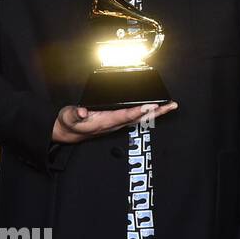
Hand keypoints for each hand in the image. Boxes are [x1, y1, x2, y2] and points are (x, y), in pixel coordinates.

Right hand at [52, 101, 177, 143]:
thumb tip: (82, 111)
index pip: (125, 116)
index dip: (138, 111)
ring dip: (157, 113)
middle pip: (140, 118)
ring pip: (141, 118)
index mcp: (105, 122)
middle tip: (171, 105)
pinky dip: (148, 112)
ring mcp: (118, 124)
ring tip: (170, 105)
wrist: (69, 133)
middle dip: (156, 112)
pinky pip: (137, 117)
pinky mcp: (118, 121)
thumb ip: (74, 114)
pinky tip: (156, 108)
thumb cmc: (70, 123)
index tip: (151, 106)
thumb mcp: (68, 117)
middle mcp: (115, 124)